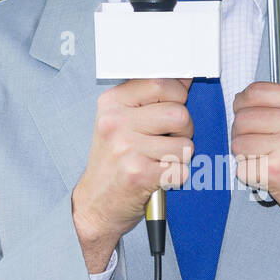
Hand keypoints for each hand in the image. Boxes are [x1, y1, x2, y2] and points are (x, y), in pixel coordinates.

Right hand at [73, 77, 194, 262]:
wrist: (95, 203)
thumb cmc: (112, 161)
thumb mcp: (119, 121)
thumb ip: (149, 98)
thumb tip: (185, 77)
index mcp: (111, 103)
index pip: (160, 83)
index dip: (177, 96)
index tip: (172, 107)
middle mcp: (116, 123)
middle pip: (179, 113)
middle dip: (183, 130)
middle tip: (167, 140)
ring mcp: (126, 149)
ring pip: (185, 144)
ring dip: (180, 156)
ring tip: (159, 160)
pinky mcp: (139, 175)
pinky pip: (181, 169)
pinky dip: (176, 177)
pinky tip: (158, 176)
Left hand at [230, 81, 279, 255]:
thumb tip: (241, 101)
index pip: (256, 91)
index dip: (243, 104)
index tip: (247, 114)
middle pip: (242, 117)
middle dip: (242, 133)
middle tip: (260, 146)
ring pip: (238, 142)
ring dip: (246, 155)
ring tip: (268, 161)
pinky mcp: (276, 170)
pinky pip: (241, 166)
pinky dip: (250, 175)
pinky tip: (269, 175)